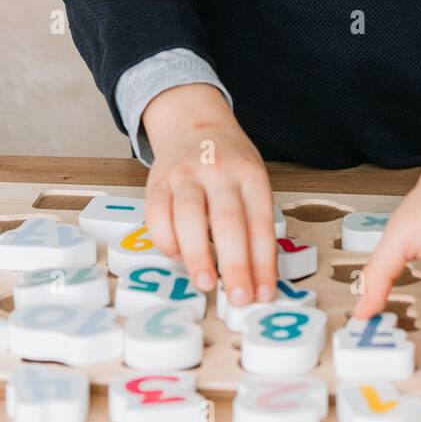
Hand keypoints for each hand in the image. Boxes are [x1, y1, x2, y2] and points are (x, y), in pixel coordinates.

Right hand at [141, 83, 276, 308]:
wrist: (194, 123)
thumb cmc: (229, 163)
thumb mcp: (252, 181)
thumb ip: (252, 222)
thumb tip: (254, 279)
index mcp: (250, 175)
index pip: (261, 223)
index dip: (263, 262)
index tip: (264, 294)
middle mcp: (219, 172)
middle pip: (228, 220)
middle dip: (234, 264)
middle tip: (237, 298)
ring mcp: (186, 174)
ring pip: (189, 215)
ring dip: (197, 254)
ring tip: (204, 284)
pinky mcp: (157, 180)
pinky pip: (156, 213)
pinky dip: (165, 239)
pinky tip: (176, 257)